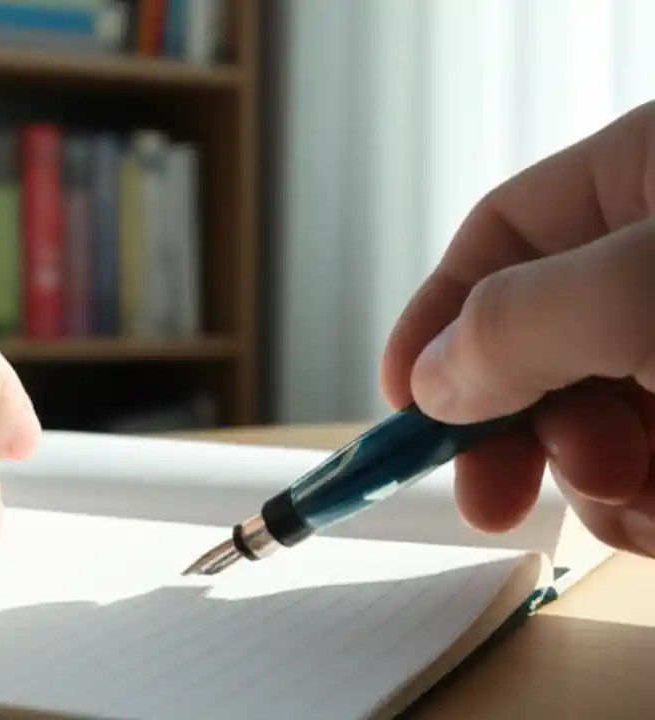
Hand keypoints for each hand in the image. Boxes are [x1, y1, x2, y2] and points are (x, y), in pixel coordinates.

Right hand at [381, 101, 654, 556]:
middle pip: (537, 347)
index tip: (400, 399)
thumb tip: (433, 381)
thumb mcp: (639, 289)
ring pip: (597, 424)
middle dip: (510, 431)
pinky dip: (649, 505)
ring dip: (592, 478)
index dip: (437, 321)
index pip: (501, 239)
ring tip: (632, 482)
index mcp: (644, 180)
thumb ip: (515, 327)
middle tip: (485, 495)